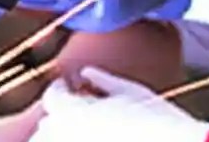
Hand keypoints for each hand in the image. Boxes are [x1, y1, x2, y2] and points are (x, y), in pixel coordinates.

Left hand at [32, 67, 207, 139]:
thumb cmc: (161, 121)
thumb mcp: (133, 92)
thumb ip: (104, 81)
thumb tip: (86, 72)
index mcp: (73, 112)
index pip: (53, 97)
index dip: (61, 89)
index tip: (70, 86)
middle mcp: (66, 136)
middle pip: (47, 125)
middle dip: (58, 115)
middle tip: (79, 108)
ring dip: (59, 135)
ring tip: (84, 129)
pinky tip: (98, 137)